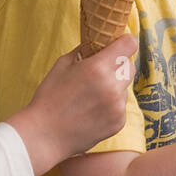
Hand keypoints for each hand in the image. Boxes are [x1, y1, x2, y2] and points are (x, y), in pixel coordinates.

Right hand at [7, 35, 136, 175]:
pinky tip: (93, 109)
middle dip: (118, 64)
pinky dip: (112, 104)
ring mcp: (117, 107)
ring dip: (115, 85)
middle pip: (130, 65)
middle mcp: (112, 87)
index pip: (129, 45)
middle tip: (101, 70)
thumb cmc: (49, 98)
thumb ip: (84, 51)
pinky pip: (121, 105)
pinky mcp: (119, 122)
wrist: (45, 135)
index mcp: (97, 68)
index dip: (124, 41)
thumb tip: (97, 42)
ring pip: (126, 87)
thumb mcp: (62, 65)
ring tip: (92, 95)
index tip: (119, 43)